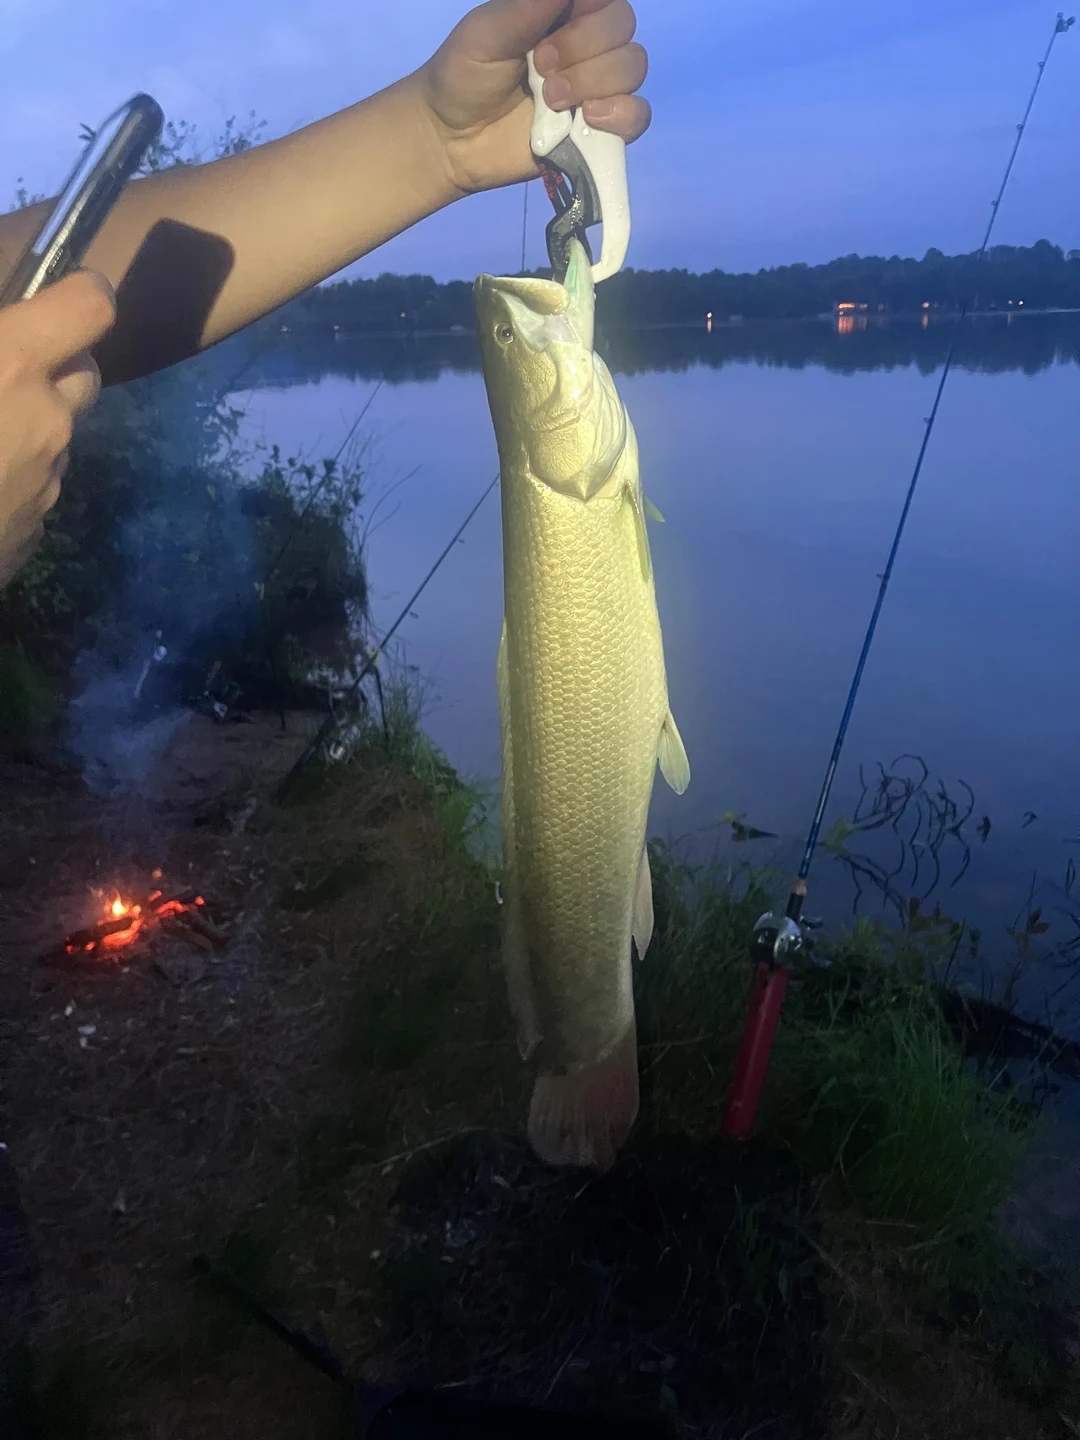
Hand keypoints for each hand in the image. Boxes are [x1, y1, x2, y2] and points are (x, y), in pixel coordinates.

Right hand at [0, 270, 114, 586]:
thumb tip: (1, 340)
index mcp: (13, 366)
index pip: (91, 308)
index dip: (80, 293)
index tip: (60, 291)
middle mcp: (46, 423)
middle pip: (86, 374)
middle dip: (57, 361)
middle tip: (6, 363)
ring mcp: (45, 484)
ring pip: (57, 435)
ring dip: (27, 423)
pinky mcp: (32, 534)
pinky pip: (34, 487)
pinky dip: (9, 475)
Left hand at [418, 0, 649, 195]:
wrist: (453, 139)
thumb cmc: (465, 75)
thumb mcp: (489, 31)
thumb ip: (530, 5)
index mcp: (563, 12)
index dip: (588, 15)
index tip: (548, 33)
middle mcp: (587, 45)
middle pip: (624, 29)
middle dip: (582, 50)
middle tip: (539, 70)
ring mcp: (596, 88)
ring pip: (633, 68)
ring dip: (593, 82)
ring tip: (550, 102)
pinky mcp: (600, 131)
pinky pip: (638, 116)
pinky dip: (621, 116)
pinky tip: (587, 120)